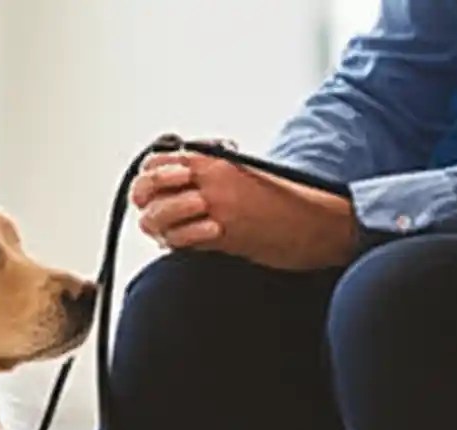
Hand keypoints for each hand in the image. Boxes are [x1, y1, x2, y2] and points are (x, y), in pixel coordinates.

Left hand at [131, 148, 359, 270]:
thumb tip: (172, 190)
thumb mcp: (240, 175)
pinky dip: (179, 243)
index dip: (148, 177)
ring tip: (174, 232)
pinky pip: (180, 239)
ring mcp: (215, 205)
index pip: (157, 161)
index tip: (150, 190)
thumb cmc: (281, 202)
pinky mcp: (222, 232)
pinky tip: (191, 242)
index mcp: (214, 160)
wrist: (312, 222)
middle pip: (148, 185)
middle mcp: (210, 179)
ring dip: (161, 227)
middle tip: (153, 212)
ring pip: (158, 215)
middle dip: (144, 202)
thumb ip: (207, 176)